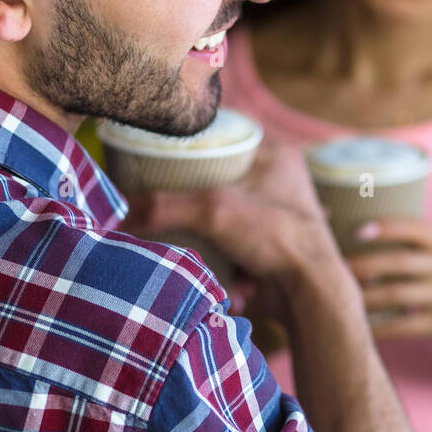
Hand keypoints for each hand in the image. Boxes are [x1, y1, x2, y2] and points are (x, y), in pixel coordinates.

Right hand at [121, 137, 359, 317]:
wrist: (312, 293)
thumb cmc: (277, 238)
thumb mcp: (213, 210)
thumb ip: (163, 206)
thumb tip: (119, 216)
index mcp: (274, 154)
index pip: (220, 138)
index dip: (187, 149)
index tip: (154, 163)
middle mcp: (279, 180)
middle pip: (215, 184)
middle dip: (192, 208)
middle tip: (163, 215)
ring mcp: (275, 216)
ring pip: (221, 221)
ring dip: (209, 243)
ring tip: (203, 254)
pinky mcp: (271, 249)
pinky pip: (233, 249)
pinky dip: (225, 265)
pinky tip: (229, 277)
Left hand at [347, 217, 431, 344]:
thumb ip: (421, 245)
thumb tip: (366, 240)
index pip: (415, 228)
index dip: (386, 227)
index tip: (358, 230)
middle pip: (400, 262)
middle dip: (364, 265)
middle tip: (336, 269)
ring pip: (398, 295)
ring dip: (365, 298)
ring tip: (340, 299)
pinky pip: (405, 326)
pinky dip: (380, 328)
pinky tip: (362, 329)